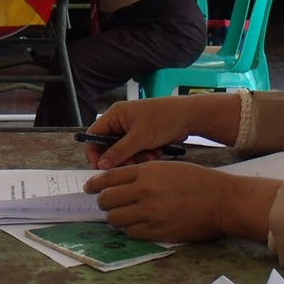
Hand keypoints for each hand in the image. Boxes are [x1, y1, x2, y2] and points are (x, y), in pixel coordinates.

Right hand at [80, 95, 234, 167]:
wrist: (189, 117)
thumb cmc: (164, 119)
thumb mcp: (139, 137)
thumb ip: (119, 152)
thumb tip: (101, 165)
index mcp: (115, 115)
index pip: (94, 135)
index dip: (94, 153)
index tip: (100, 168)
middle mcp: (120, 122)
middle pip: (109, 147)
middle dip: (121, 158)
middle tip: (133, 162)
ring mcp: (131, 130)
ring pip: (123, 153)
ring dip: (135, 158)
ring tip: (150, 154)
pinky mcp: (142, 137)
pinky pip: (135, 153)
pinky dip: (144, 156)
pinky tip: (156, 151)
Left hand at [84, 164, 247, 244]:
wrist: (223, 200)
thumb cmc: (199, 181)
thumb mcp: (168, 168)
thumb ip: (143, 175)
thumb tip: (121, 184)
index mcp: (146, 172)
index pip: (108, 178)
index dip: (94, 184)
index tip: (89, 188)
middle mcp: (143, 191)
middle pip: (106, 200)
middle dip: (104, 203)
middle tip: (108, 205)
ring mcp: (149, 213)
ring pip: (115, 219)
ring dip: (116, 218)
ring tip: (124, 217)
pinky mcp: (157, 231)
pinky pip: (131, 233)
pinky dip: (131, 230)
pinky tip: (139, 225)